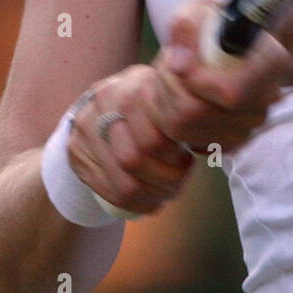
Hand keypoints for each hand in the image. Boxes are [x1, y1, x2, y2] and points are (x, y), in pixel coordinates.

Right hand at [67, 65, 193, 217]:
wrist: (101, 105)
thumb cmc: (149, 104)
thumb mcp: (168, 95)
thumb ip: (187, 107)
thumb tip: (216, 130)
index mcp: (133, 87)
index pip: (155, 136)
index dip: (176, 156)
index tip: (188, 158)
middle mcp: (102, 105)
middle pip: (136, 160)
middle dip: (166, 179)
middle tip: (181, 179)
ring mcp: (84, 130)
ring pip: (124, 185)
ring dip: (153, 196)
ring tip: (167, 191)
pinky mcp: (76, 154)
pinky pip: (108, 194)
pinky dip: (136, 205)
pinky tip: (151, 201)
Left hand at [149, 0, 290, 158]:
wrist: (226, 45)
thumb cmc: (213, 25)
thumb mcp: (198, 10)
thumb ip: (186, 25)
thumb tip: (178, 64)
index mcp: (269, 62)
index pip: (231, 93)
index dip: (195, 81)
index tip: (177, 59)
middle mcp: (266, 100)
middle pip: (199, 113)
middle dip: (169, 86)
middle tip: (167, 62)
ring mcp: (249, 126)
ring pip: (185, 131)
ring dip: (163, 102)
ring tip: (170, 78)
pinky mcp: (230, 142)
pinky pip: (187, 142)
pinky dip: (171, 122)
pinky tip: (176, 98)